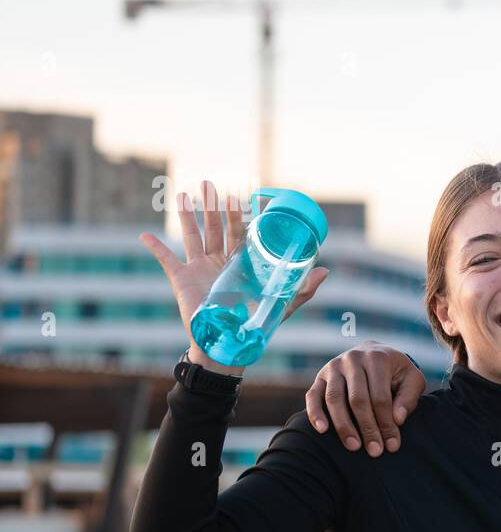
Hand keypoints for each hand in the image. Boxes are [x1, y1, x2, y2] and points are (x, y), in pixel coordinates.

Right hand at [139, 180, 328, 373]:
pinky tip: (145, 236)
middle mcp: (219, 261)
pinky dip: (155, 248)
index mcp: (241, 263)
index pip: (241, 232)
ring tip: (181, 193)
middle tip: (211, 186)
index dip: (241, 214)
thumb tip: (325, 270)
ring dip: (186, 215)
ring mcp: (199, 269)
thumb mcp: (282, 306)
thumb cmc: (254, 326)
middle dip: (212, 206)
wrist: (226, 345)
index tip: (243, 195)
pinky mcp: (181, 280)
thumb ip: (303, 289)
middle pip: (214, 227)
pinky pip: (166, 260)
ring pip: (192, 235)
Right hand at [305, 342, 426, 456]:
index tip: (392, 445)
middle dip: (367, 428)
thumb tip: (398, 419)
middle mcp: (353, 359)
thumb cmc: (396, 372)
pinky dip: (315, 413)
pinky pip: (313, 395)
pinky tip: (322, 430)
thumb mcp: (412, 378)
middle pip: (358, 399)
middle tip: (375, 451)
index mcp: (377, 358)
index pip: (380, 397)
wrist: (375, 353)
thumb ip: (408, 397)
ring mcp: (334, 366)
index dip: (386, 423)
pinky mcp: (320, 376)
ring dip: (343, 425)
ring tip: (354, 446)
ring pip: (334, 399)